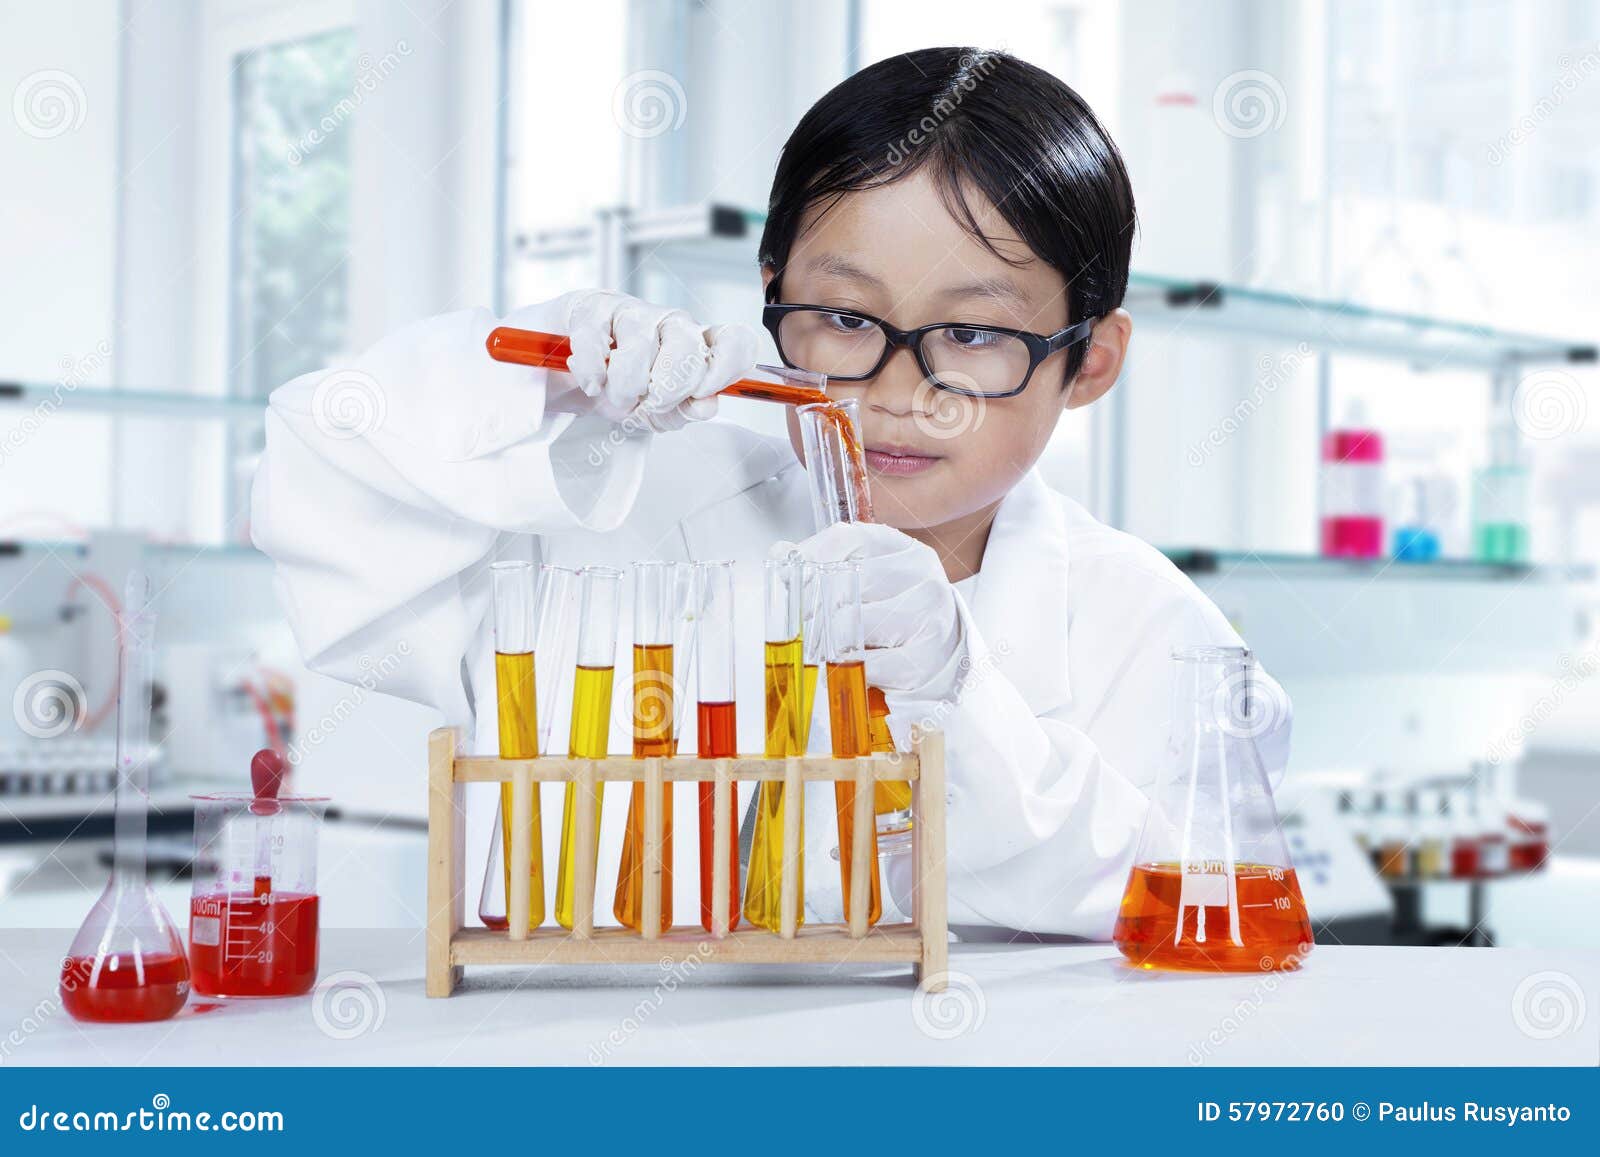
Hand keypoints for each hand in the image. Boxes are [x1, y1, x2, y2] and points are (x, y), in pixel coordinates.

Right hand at [529, 290, 756, 431]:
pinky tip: (592, 381)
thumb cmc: (630, 384)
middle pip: (688, 348)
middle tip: (649, 400)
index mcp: (699, 346)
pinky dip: (591, 374)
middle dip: (666, 389)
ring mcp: (634, 313)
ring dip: (623, 388)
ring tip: (617, 393)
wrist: (580, 367)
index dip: (726, 368)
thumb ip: (687, 409)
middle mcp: (672, 324)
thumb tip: (706, 405)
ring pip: (638, 352)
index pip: (734, 342)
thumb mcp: (663, 410)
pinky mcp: (593, 311)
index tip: (703, 392)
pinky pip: (594, 346)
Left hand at [781, 523, 966, 700]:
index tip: (790, 578)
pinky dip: (850, 672)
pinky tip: (854, 671)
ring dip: (830, 645)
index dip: (811, 556)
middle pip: (844, 585)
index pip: (848, 537)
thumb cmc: (900, 619)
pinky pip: (867, 665)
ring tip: (830, 651)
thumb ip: (828, 565)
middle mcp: (922, 576)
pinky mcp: (925, 658)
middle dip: (813, 610)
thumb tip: (780, 552)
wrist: (945, 661)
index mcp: (906, 550)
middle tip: (804, 627)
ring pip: (852, 626)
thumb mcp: (873, 583)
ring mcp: (929, 616)